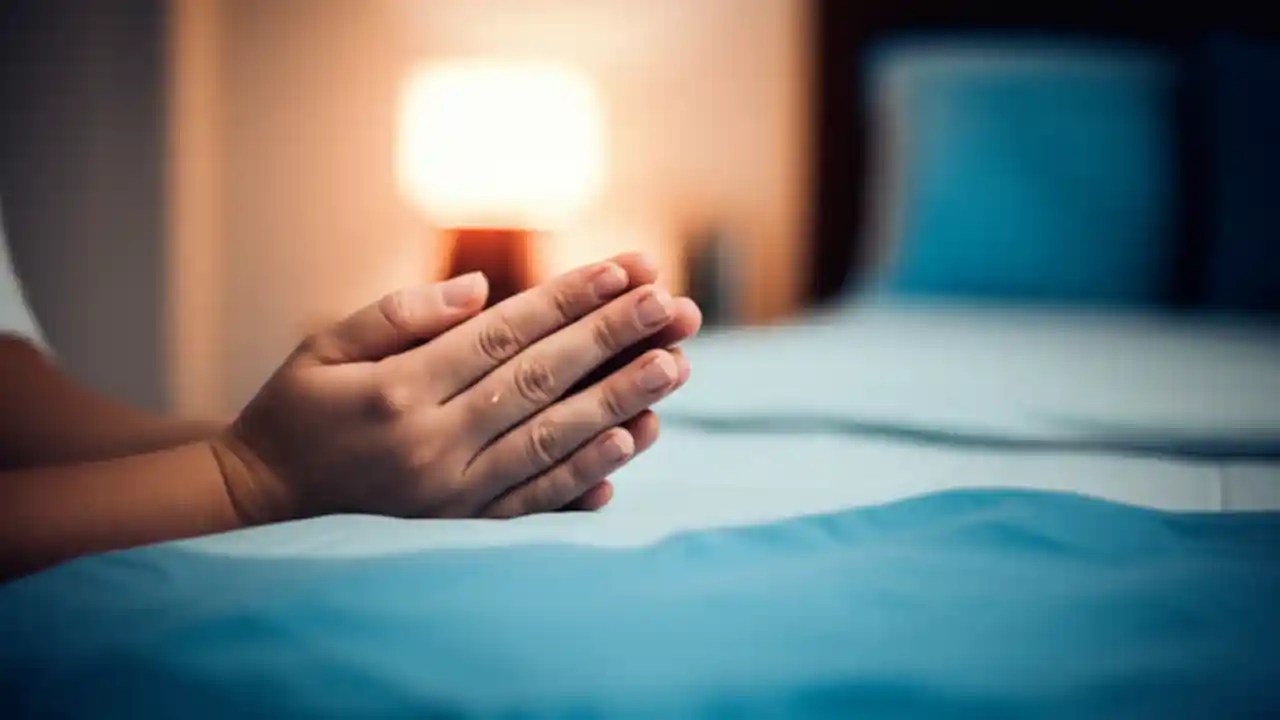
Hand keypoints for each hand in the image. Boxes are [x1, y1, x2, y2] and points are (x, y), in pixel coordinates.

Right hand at [212, 255, 699, 522]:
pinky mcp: (460, 523)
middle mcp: (432, 444)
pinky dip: (585, 476)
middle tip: (673, 309)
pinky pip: (533, 500)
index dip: (569, 300)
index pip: (503, 336)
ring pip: (549, 441)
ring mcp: (451, 492)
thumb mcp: (326, 343)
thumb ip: (400, 313)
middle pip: (540, 383)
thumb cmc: (300, 404)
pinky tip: (630, 444)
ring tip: (674, 368)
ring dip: (617, 403)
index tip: (626, 270)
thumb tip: (479, 291)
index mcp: (399, 390)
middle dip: (611, 341)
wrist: (266, 492)